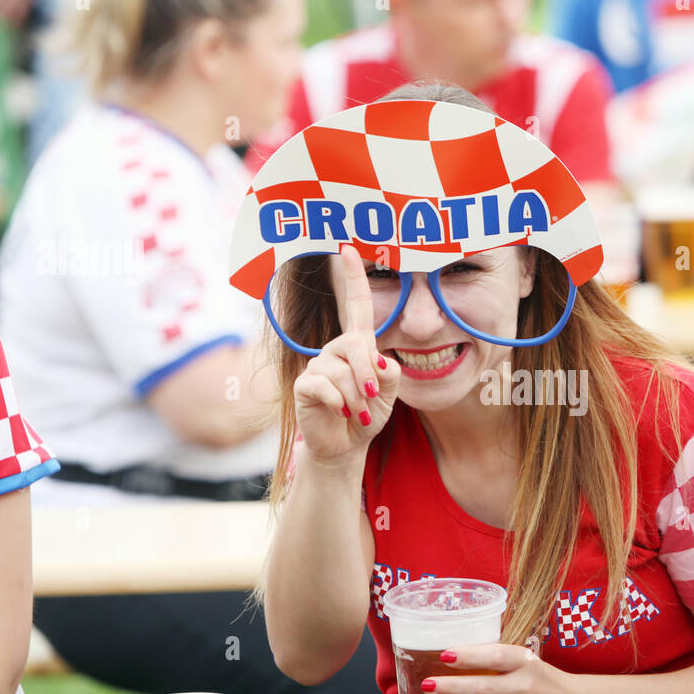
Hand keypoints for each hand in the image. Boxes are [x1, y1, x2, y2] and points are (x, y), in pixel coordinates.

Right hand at [294, 245, 400, 464]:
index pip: (357, 306)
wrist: (347, 445)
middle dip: (367, 374)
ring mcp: (317, 366)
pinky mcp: (304, 385)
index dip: (353, 278)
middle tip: (371, 398)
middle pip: (355, 344)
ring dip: (356, 398)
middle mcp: (335, 349)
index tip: (348, 249)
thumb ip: (389, 374)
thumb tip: (378, 362)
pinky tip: (340, 412)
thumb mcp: (388, 394)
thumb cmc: (367, 414)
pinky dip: (339, 403)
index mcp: (357, 345)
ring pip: (341, 372)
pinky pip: (324, 386)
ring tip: (356, 413)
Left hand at [422, 644, 578, 693]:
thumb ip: (495, 658)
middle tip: (427, 684)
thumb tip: (450, 655)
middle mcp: (527, 688)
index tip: (445, 655)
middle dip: (451, 687)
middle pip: (484, 688)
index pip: (496, 656)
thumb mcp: (525, 661)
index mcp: (526, 663)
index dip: (469, 656)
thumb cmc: (540, 680)